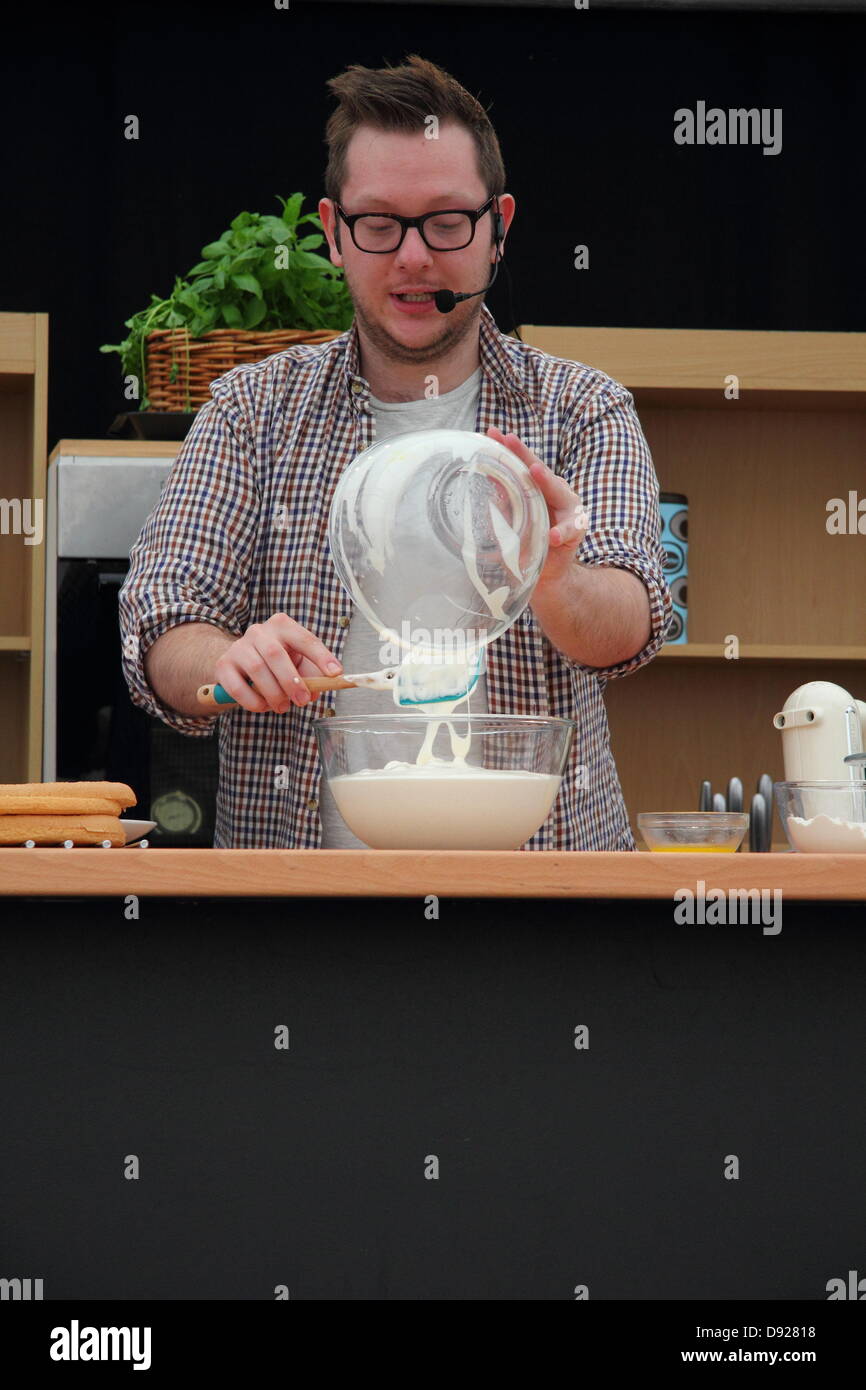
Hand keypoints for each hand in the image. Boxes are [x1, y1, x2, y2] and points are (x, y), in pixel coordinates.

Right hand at [213, 613, 342, 713]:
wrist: (237, 662)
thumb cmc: (274, 662)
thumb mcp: (295, 663)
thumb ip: (309, 676)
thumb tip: (315, 691)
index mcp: (282, 626)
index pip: (304, 639)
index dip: (321, 656)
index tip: (335, 673)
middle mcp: (259, 631)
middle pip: (276, 654)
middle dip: (292, 681)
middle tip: (302, 701)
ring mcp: (239, 646)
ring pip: (257, 669)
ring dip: (273, 693)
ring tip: (282, 707)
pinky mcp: (223, 665)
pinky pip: (238, 686)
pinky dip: (253, 701)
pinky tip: (262, 706)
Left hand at [486, 427, 587, 587]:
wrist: (547, 572)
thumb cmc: (528, 543)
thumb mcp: (509, 522)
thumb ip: (501, 504)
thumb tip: (476, 485)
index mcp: (537, 488)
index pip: (521, 464)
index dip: (508, 449)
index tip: (491, 432)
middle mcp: (554, 492)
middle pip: (539, 469)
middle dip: (524, 454)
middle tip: (510, 439)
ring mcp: (568, 509)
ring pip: (559, 491)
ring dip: (546, 482)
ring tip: (535, 472)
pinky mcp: (576, 530)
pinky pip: (569, 528)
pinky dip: (561, 531)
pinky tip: (552, 535)